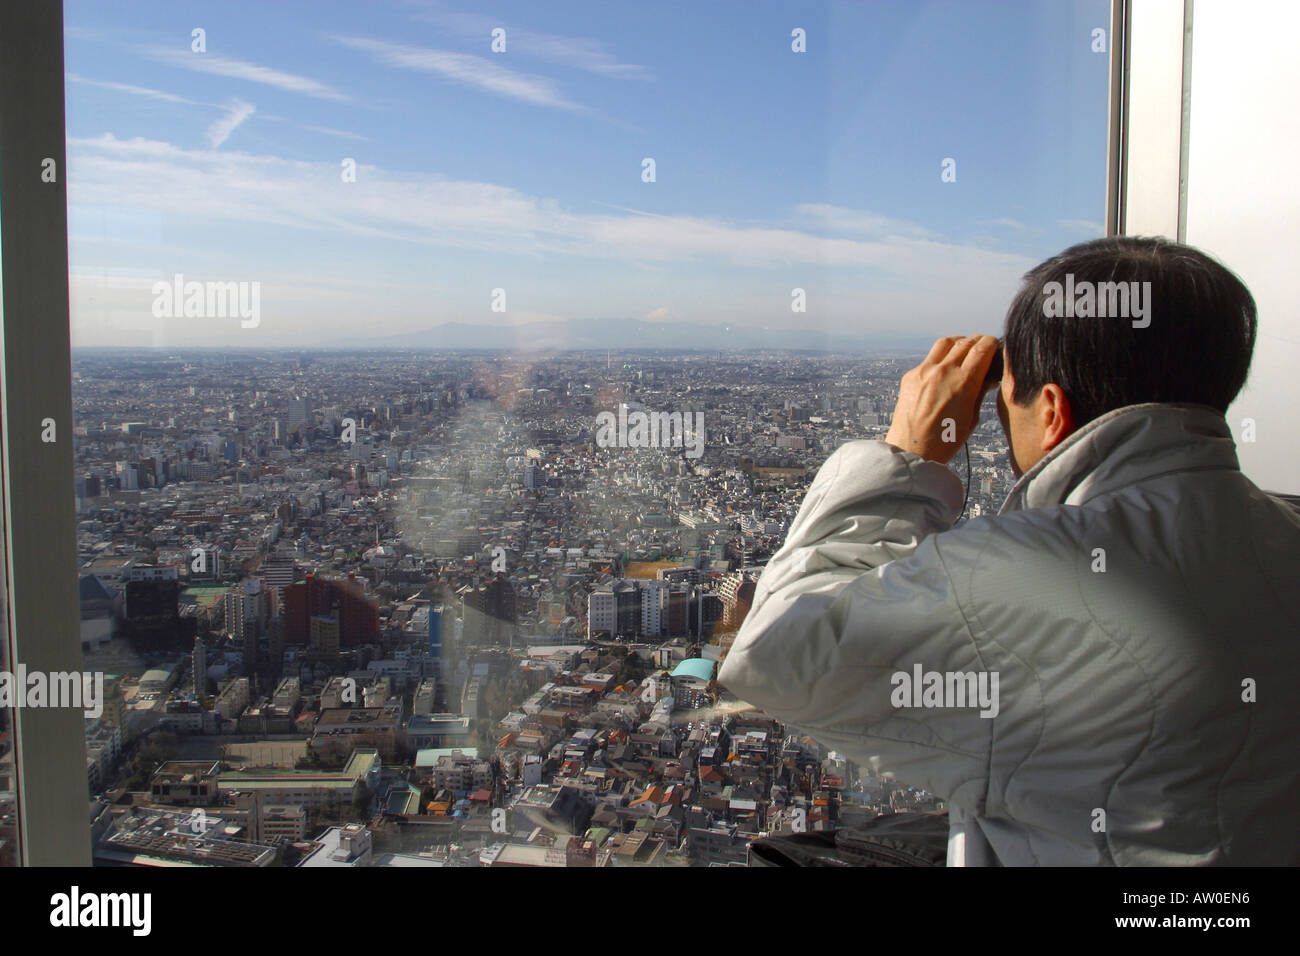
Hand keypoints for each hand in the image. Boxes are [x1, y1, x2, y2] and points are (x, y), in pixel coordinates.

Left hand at [885, 335, 999, 463]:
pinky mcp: (910, 376)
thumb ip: (980, 392)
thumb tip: (989, 377)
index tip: (995, 346)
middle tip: (984, 346)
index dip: (992, 343)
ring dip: (959, 342)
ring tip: (964, 350)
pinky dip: (941, 357)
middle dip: (978, 341)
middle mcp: (943, 372)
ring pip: (945, 343)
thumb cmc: (944, 440)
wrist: (912, 450)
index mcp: (963, 383)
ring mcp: (924, 372)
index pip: (982, 348)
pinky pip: (929, 358)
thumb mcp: (971, 417)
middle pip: (966, 342)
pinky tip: (945, 367)